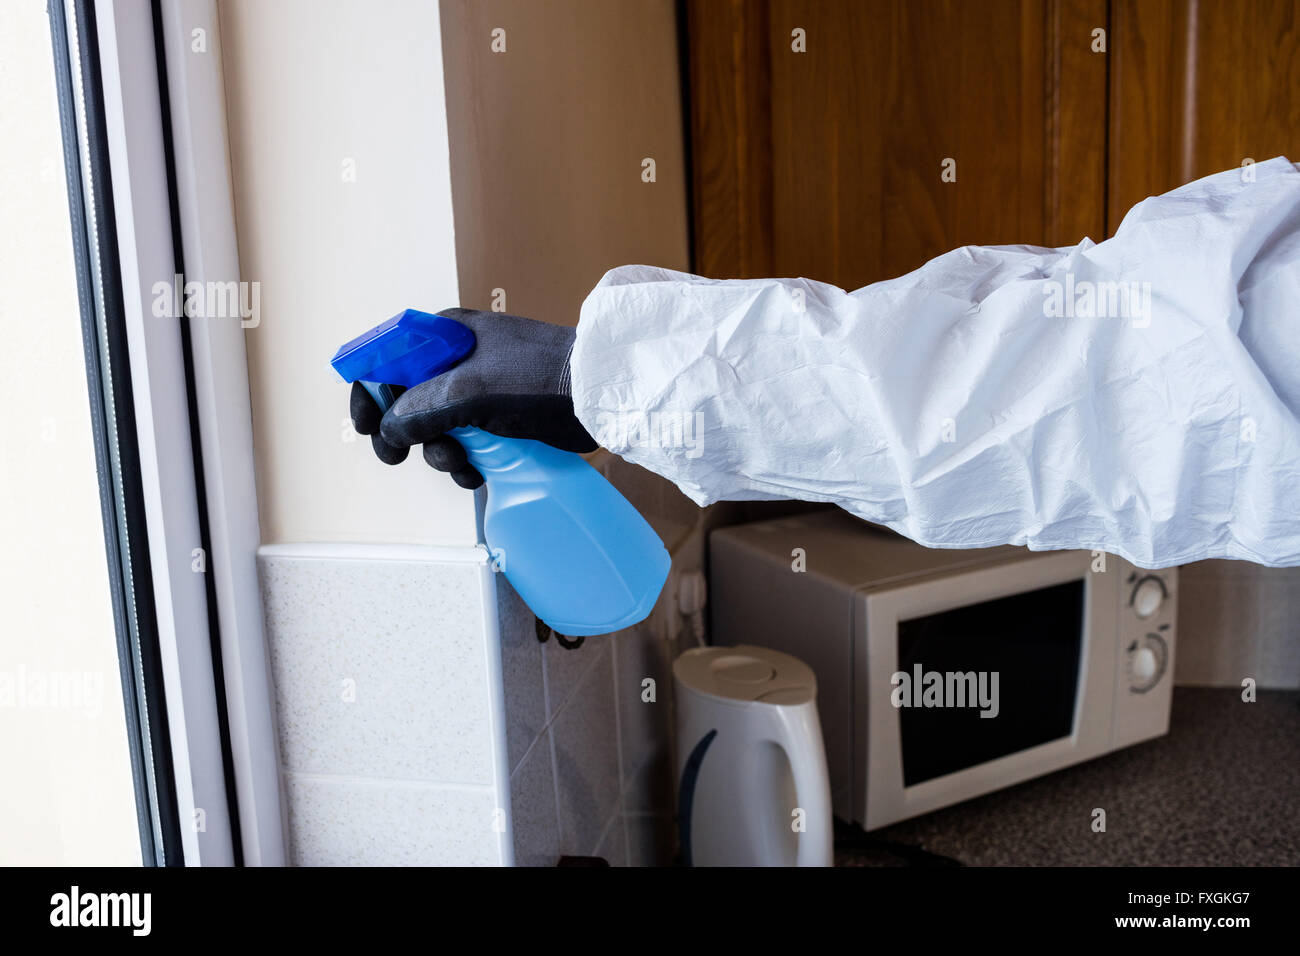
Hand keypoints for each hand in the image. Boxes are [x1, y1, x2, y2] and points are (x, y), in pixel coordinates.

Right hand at [348, 308, 596, 488]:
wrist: (599, 396)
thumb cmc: (540, 378)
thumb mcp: (472, 390)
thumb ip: (422, 409)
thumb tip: (389, 431)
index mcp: (447, 336)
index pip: (389, 356)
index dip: (370, 390)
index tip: (365, 426)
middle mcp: (459, 359)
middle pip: (408, 399)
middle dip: (405, 433)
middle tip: (397, 458)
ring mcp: (481, 390)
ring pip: (437, 429)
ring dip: (440, 454)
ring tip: (461, 465)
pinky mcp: (501, 418)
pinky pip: (467, 444)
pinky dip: (465, 463)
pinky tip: (479, 474)